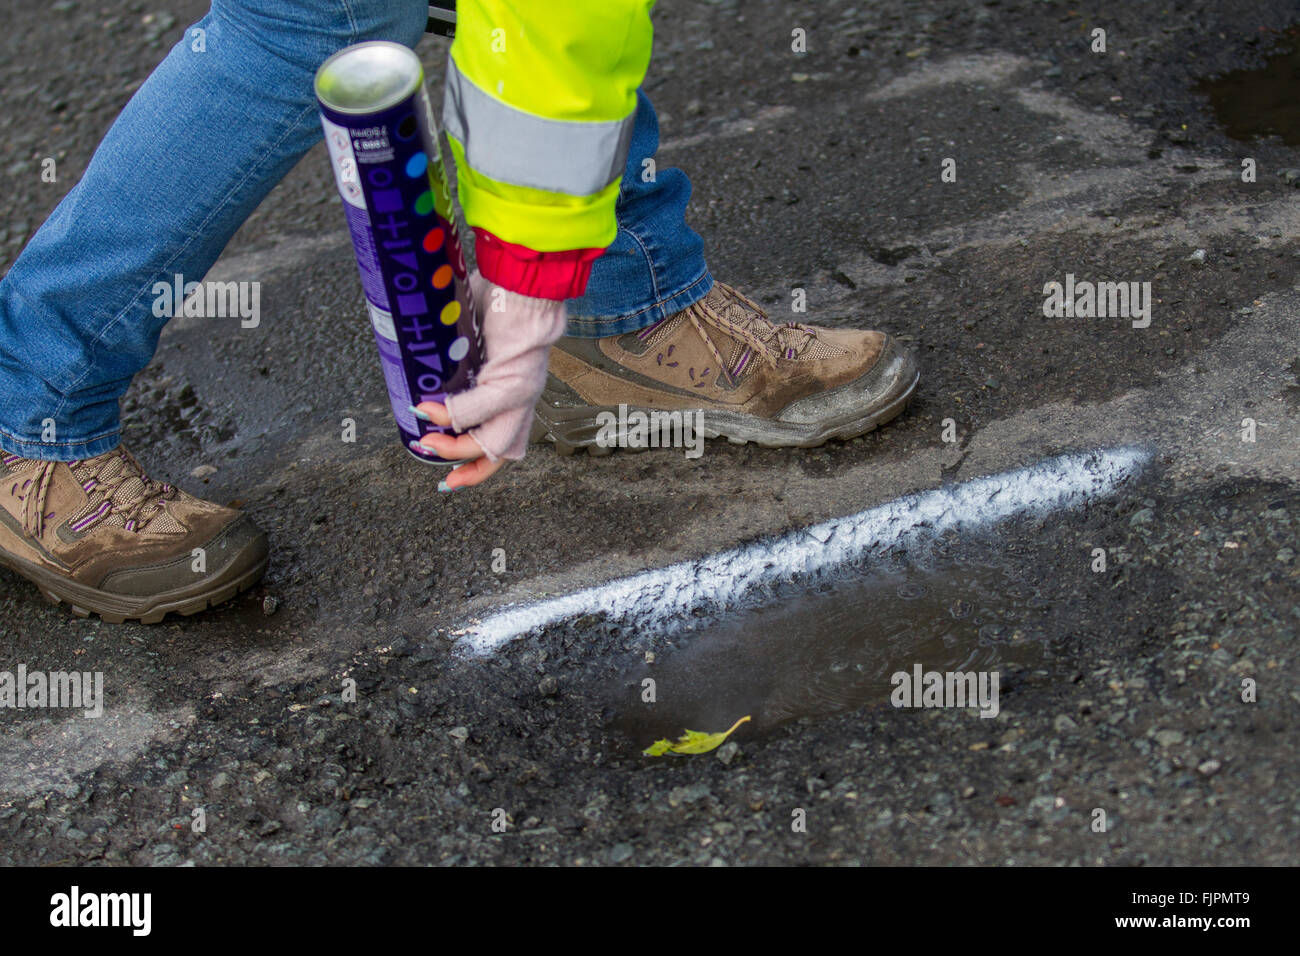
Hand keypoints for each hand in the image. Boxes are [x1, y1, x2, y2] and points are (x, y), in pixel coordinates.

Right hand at [414, 270, 566, 490]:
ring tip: (427, 440)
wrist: (523, 280)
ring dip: (457, 446)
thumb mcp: (471, 338)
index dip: (479, 467)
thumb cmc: (499, 301)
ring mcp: (524, 390)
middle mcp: (525, 398)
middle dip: (469, 468)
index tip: (449, 479)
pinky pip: (486, 407)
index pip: (504, 443)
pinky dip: (456, 414)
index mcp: (515, 393)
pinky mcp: (518, 376)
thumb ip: (451, 359)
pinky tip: (431, 411)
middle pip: (503, 451)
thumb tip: (413, 364)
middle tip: (434, 466)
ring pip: (496, 439)